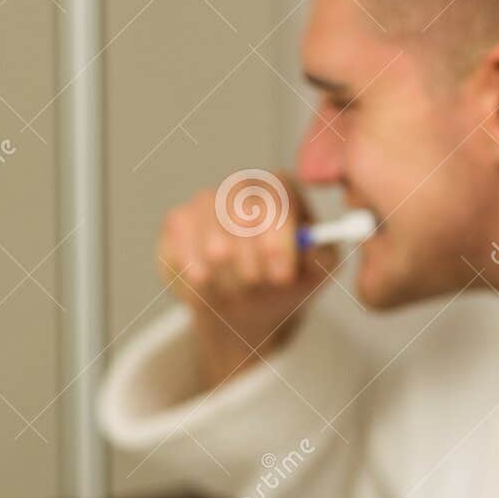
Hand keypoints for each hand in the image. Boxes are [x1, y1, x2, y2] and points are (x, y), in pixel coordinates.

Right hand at [156, 170, 337, 386]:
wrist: (245, 310)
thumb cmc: (282, 284)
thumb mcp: (315, 274)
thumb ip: (319, 257)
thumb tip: (310, 246)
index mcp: (282, 191)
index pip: (278, 196)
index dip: (278, 236)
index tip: (281, 274)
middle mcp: (243, 187)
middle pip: (238, 202)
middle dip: (248, 253)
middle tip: (255, 284)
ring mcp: (208, 202)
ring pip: (207, 216)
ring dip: (220, 262)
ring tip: (234, 291)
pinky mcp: (179, 221)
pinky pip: (179, 231)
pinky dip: (191, 261)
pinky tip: (205, 282)